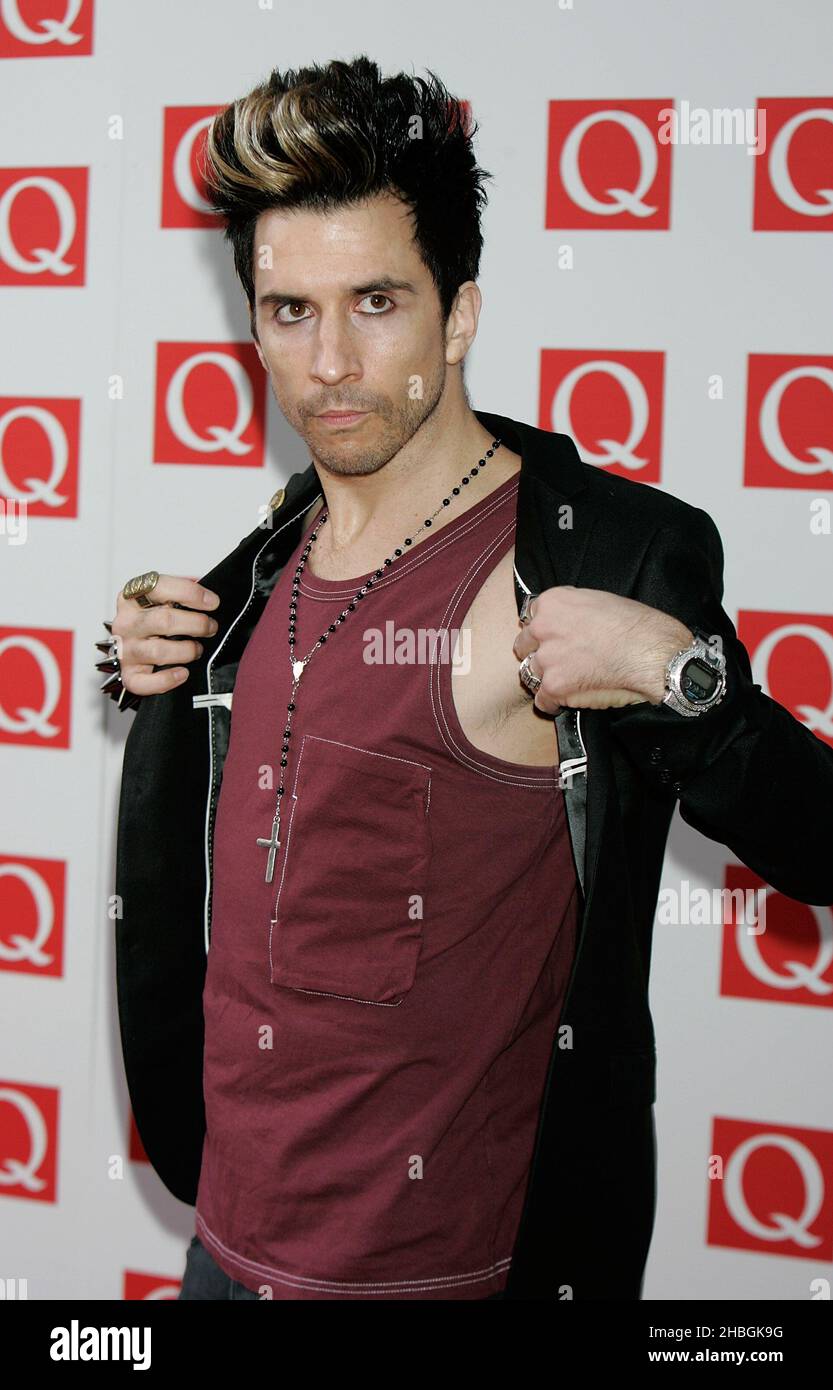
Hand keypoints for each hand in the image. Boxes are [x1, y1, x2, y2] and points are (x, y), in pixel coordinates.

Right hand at [110, 575, 220, 696]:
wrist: (132, 645)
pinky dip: (167, 680)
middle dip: (197, 624)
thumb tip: (210, 591)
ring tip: (197, 649)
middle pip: (164, 620)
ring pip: (159, 651)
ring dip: (187, 651)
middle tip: (211, 627)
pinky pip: (144, 683)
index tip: (213, 602)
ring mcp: (125, 649)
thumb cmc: (153, 618)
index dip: (191, 593)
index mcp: (132, 596)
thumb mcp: (164, 597)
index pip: (159, 587)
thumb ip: (182, 590)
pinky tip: (182, 673)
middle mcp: (126, 622)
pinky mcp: (128, 674)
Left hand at [512, 586, 691, 715]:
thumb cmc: (638, 627)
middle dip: (539, 654)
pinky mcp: (554, 686)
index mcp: (553, 602)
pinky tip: (569, 701)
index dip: (543, 632)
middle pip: (524, 645)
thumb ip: (573, 610)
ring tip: (567, 683)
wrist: (655, 654)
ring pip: (530, 673)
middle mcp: (542, 627)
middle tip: (559, 663)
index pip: (531, 618)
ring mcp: (547, 658)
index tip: (553, 640)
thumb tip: (567, 622)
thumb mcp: (600, 600)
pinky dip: (553, 704)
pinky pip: (542, 701)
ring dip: (546, 679)